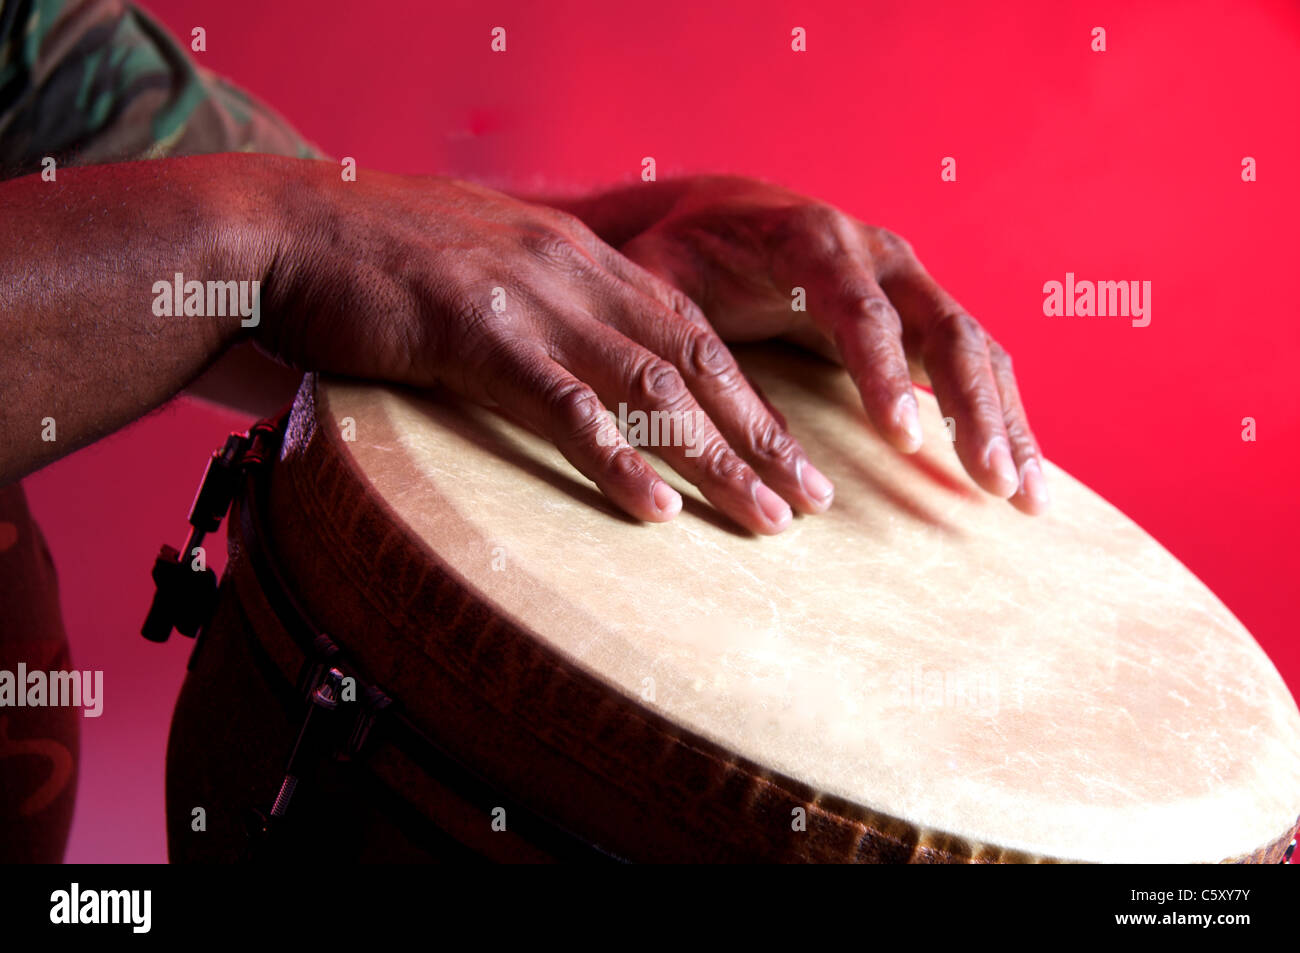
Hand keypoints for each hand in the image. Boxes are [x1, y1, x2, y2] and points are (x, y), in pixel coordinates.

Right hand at [261, 167, 836, 533]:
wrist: (285, 227)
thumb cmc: (378, 259)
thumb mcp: (482, 266)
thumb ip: (537, 306)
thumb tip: (568, 365)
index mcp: (581, 256)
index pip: (691, 330)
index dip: (748, 395)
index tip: (790, 451)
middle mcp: (574, 272)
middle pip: (695, 361)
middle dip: (761, 434)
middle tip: (811, 501)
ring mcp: (530, 301)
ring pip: (650, 388)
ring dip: (717, 458)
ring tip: (767, 519)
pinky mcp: (476, 334)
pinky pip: (563, 406)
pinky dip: (617, 461)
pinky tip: (656, 508)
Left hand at [604, 176, 1048, 513]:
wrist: (725, 211)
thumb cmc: (687, 254)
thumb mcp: (658, 280)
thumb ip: (672, 333)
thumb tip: (706, 427)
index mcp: (814, 243)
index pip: (859, 310)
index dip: (884, 374)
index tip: (906, 439)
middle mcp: (879, 254)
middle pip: (943, 327)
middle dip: (971, 407)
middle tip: (991, 482)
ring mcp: (911, 280)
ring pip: (976, 348)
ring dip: (1006, 422)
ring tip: (1026, 500)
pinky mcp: (924, 310)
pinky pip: (977, 362)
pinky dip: (1004, 416)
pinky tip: (1021, 475)